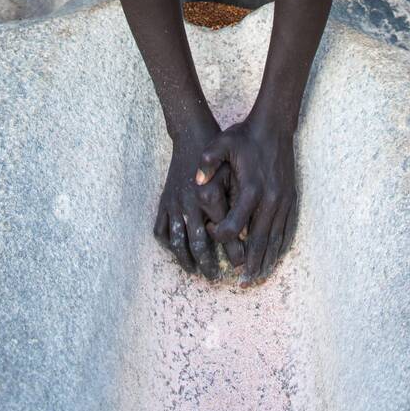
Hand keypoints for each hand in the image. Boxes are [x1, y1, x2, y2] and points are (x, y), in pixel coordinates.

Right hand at [153, 127, 243, 278]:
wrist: (193, 133)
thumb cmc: (221, 154)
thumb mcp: (234, 173)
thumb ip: (239, 201)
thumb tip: (249, 231)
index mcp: (211, 196)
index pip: (225, 234)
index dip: (234, 252)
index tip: (242, 263)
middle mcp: (190, 203)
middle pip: (199, 245)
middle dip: (208, 265)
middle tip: (215, 277)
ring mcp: (174, 203)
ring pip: (178, 242)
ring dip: (187, 260)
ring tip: (195, 271)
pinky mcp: (164, 201)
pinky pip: (161, 229)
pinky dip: (167, 243)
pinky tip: (177, 250)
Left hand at [195, 117, 297, 286]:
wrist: (275, 126)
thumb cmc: (245, 137)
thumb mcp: (221, 143)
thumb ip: (207, 162)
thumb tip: (195, 181)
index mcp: (250, 189)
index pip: (235, 225)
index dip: (221, 235)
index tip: (211, 233)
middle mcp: (270, 199)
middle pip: (259, 241)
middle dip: (249, 264)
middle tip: (241, 283)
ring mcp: (283, 201)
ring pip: (276, 240)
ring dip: (266, 261)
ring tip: (257, 278)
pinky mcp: (291, 199)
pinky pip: (287, 230)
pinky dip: (280, 247)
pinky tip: (273, 258)